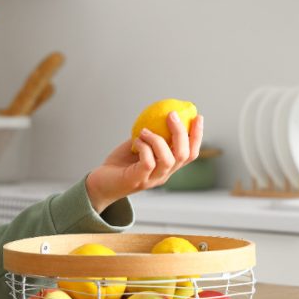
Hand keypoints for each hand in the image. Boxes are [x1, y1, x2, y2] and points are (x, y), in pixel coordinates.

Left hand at [85, 112, 203, 212]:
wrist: (100, 184)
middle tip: (172, 115)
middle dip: (181, 132)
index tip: (198, 117)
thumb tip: (160, 114)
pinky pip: (148, 162)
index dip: (197, 136)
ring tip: (145, 131)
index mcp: (167, 167)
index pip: (191, 154)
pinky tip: (136, 141)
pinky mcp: (137, 180)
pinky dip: (144, 147)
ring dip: (158, 139)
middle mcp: (163, 175)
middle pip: (184, 155)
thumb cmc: (120, 164)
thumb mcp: (140, 146)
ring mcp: (151, 179)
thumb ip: (152, 136)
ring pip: (168, 159)